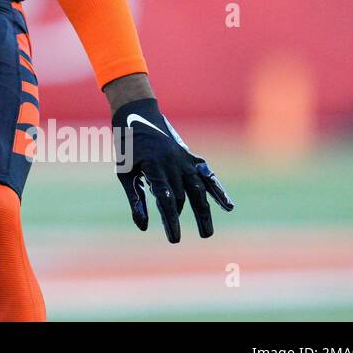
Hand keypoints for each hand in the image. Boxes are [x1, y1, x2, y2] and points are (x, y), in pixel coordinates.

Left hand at [112, 98, 233, 242]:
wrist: (136, 113)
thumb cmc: (126, 147)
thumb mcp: (124, 171)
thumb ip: (135, 198)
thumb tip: (143, 227)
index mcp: (153, 165)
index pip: (165, 199)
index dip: (170, 220)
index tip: (174, 239)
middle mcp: (172, 162)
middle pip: (181, 196)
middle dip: (177, 217)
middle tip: (175, 239)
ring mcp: (183, 159)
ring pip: (198, 189)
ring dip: (203, 211)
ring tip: (206, 232)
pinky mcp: (189, 157)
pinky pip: (206, 175)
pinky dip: (217, 190)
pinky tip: (227, 205)